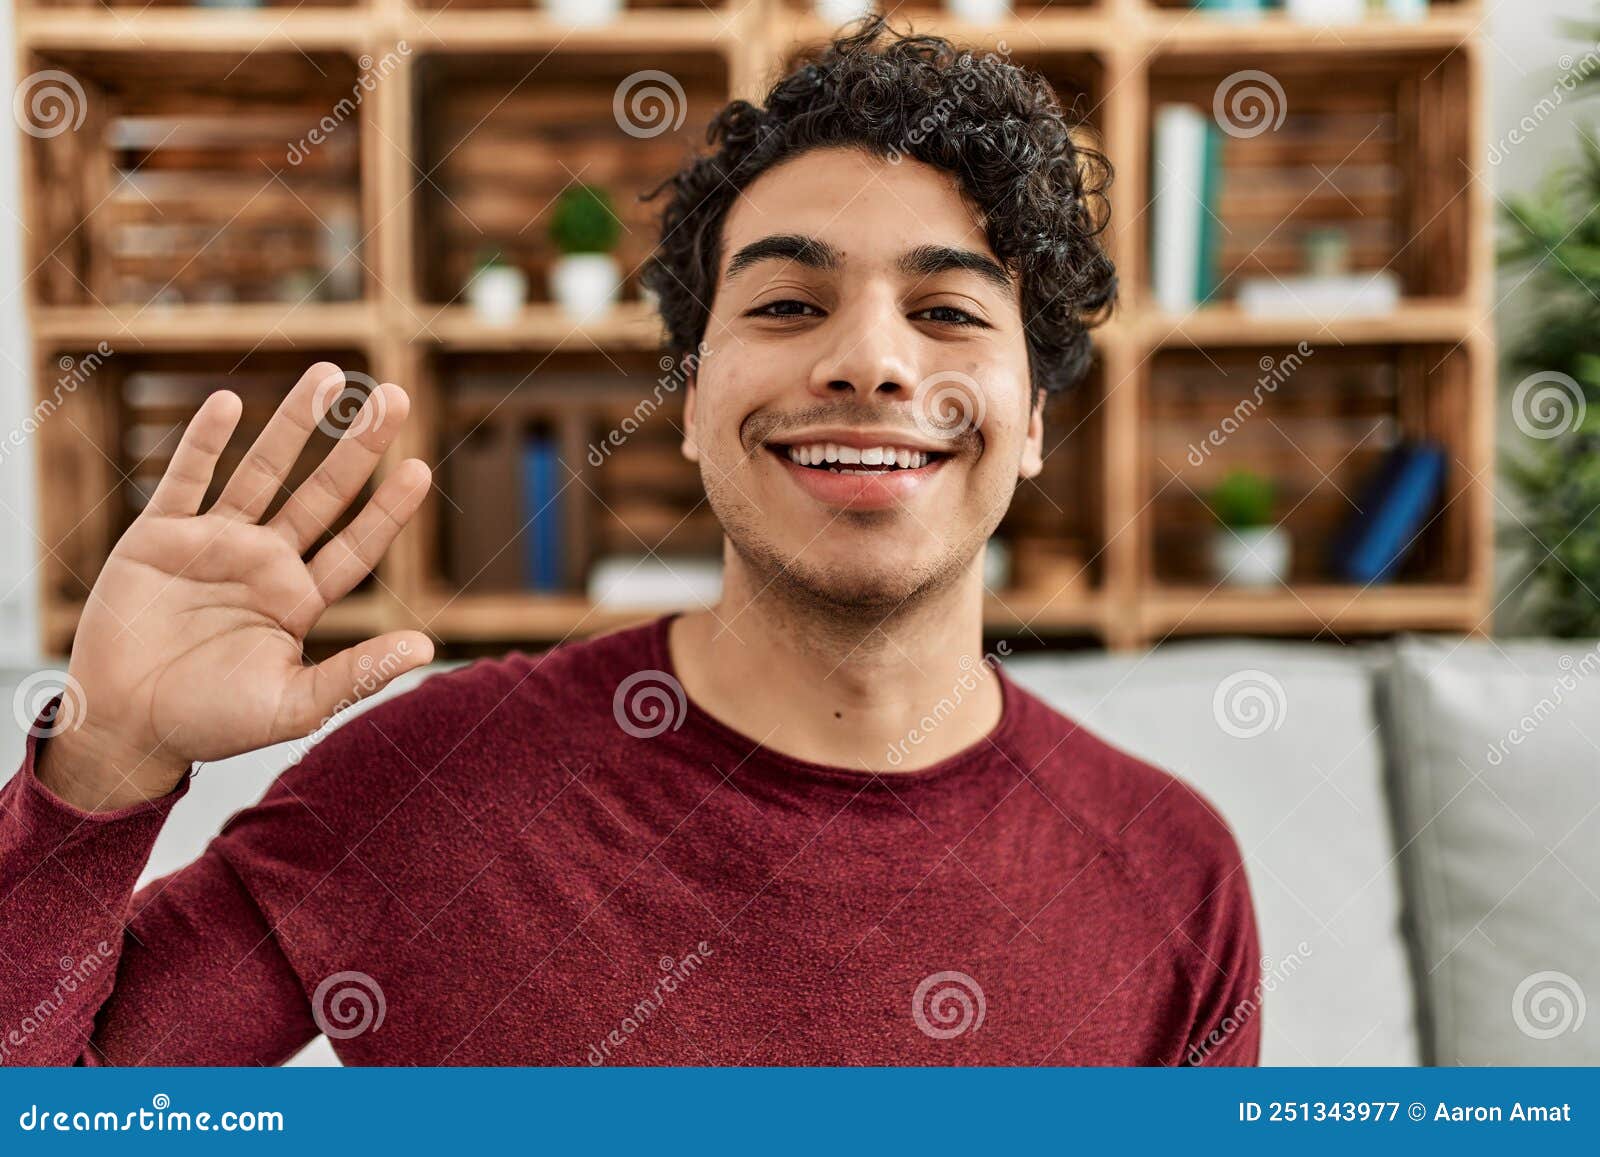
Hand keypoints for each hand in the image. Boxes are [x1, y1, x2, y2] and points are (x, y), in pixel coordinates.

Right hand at [37, 363, 433, 811]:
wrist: (124, 727)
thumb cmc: (210, 722)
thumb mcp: (294, 704)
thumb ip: (357, 674)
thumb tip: (427, 648)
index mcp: (299, 599)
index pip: (356, 544)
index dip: (388, 508)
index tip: (421, 468)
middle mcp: (265, 561)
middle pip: (322, 494)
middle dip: (357, 447)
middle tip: (395, 398)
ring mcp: (214, 543)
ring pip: (263, 473)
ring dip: (294, 425)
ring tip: (330, 377)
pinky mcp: (160, 536)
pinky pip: (186, 479)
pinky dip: (205, 442)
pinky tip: (229, 404)